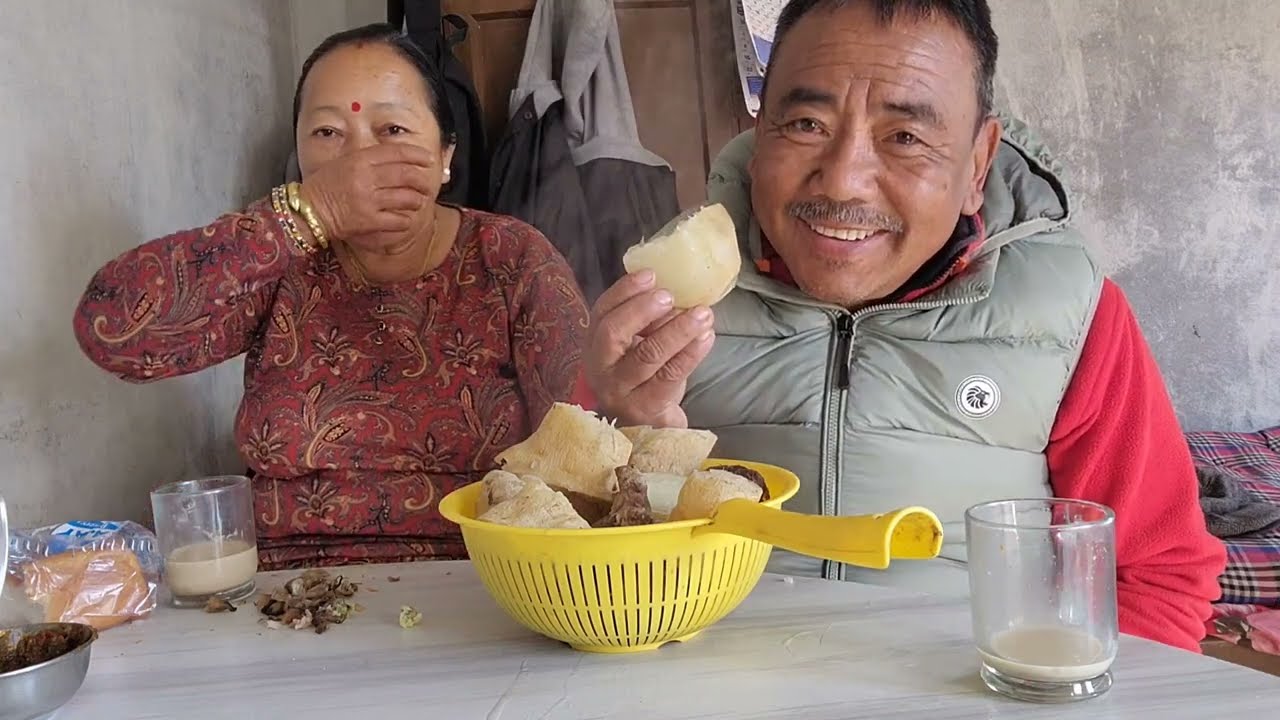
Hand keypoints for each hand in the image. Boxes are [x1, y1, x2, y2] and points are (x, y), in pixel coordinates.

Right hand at [297, 144, 438, 243]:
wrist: (307, 210)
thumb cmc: (324, 186)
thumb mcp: (344, 162)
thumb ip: (368, 159)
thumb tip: (395, 158)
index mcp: (359, 159)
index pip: (396, 152)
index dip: (416, 154)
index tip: (428, 159)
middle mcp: (366, 178)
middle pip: (406, 174)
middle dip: (422, 180)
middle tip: (426, 184)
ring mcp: (368, 200)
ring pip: (406, 198)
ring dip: (417, 201)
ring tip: (417, 202)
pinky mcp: (369, 221)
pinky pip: (398, 220)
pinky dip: (406, 220)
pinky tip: (405, 220)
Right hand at [585, 270, 716, 427]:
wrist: (649, 428)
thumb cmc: (645, 379)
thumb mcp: (638, 346)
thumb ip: (648, 322)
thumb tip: (675, 294)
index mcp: (595, 345)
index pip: (601, 312)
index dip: (624, 291)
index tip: (650, 274)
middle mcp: (601, 368)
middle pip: (613, 333)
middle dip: (642, 310)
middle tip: (670, 296)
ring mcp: (621, 391)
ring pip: (647, 355)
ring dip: (677, 331)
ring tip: (702, 314)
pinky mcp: (645, 408)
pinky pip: (669, 376)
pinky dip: (690, 354)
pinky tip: (707, 338)